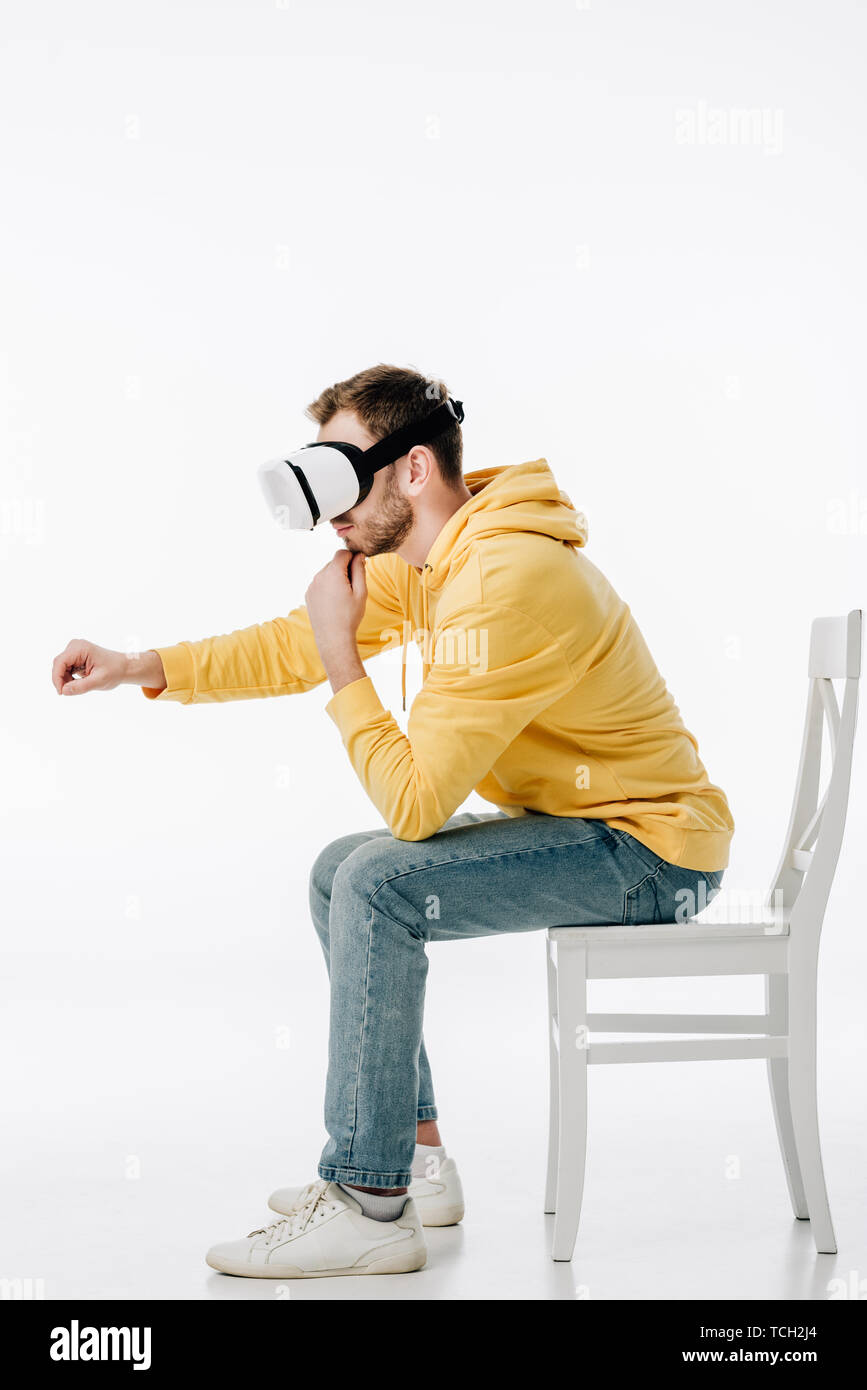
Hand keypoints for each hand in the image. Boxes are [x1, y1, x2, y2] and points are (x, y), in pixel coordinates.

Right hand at [51, 639, 165, 695]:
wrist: (124, 667)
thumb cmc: (114, 671)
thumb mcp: (99, 681)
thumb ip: (81, 686)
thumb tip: (64, 691)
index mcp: (80, 648)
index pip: (60, 662)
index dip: (57, 678)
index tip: (61, 692)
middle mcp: (75, 646)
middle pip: (59, 665)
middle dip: (62, 680)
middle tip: (71, 692)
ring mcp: (74, 650)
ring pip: (61, 668)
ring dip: (66, 680)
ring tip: (81, 685)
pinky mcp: (75, 656)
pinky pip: (66, 668)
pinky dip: (70, 678)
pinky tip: (81, 681)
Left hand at [304, 550, 366, 657]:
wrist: (333, 637)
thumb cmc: (349, 616)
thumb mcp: (361, 592)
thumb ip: (360, 570)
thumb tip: (359, 555)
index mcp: (332, 573)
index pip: (342, 553)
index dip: (353, 558)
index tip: (359, 570)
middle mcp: (319, 576)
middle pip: (334, 563)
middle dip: (344, 570)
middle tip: (352, 588)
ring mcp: (312, 585)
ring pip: (326, 573)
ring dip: (335, 579)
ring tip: (342, 597)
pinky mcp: (309, 594)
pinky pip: (320, 583)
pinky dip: (328, 587)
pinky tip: (334, 602)